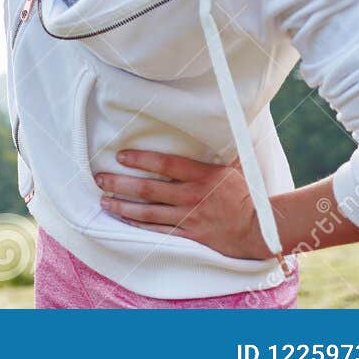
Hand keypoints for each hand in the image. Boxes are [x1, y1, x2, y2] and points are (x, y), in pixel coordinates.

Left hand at [94, 148, 272, 260]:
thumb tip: (217, 121)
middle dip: (120, 183)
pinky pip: (157, 232)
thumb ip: (219, 149)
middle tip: (99, 178)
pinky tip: (123, 219)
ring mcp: (188, 219)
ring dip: (122, 206)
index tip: (120, 156)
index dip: (141, 159)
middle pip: (148, 189)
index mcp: (202, 175)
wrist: (259, 230)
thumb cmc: (245, 194)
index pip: (165, 164)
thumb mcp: (234, 166)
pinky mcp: (188, 237)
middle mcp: (192, 196)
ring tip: (103, 199)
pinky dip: (138, 226)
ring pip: (147, 212)